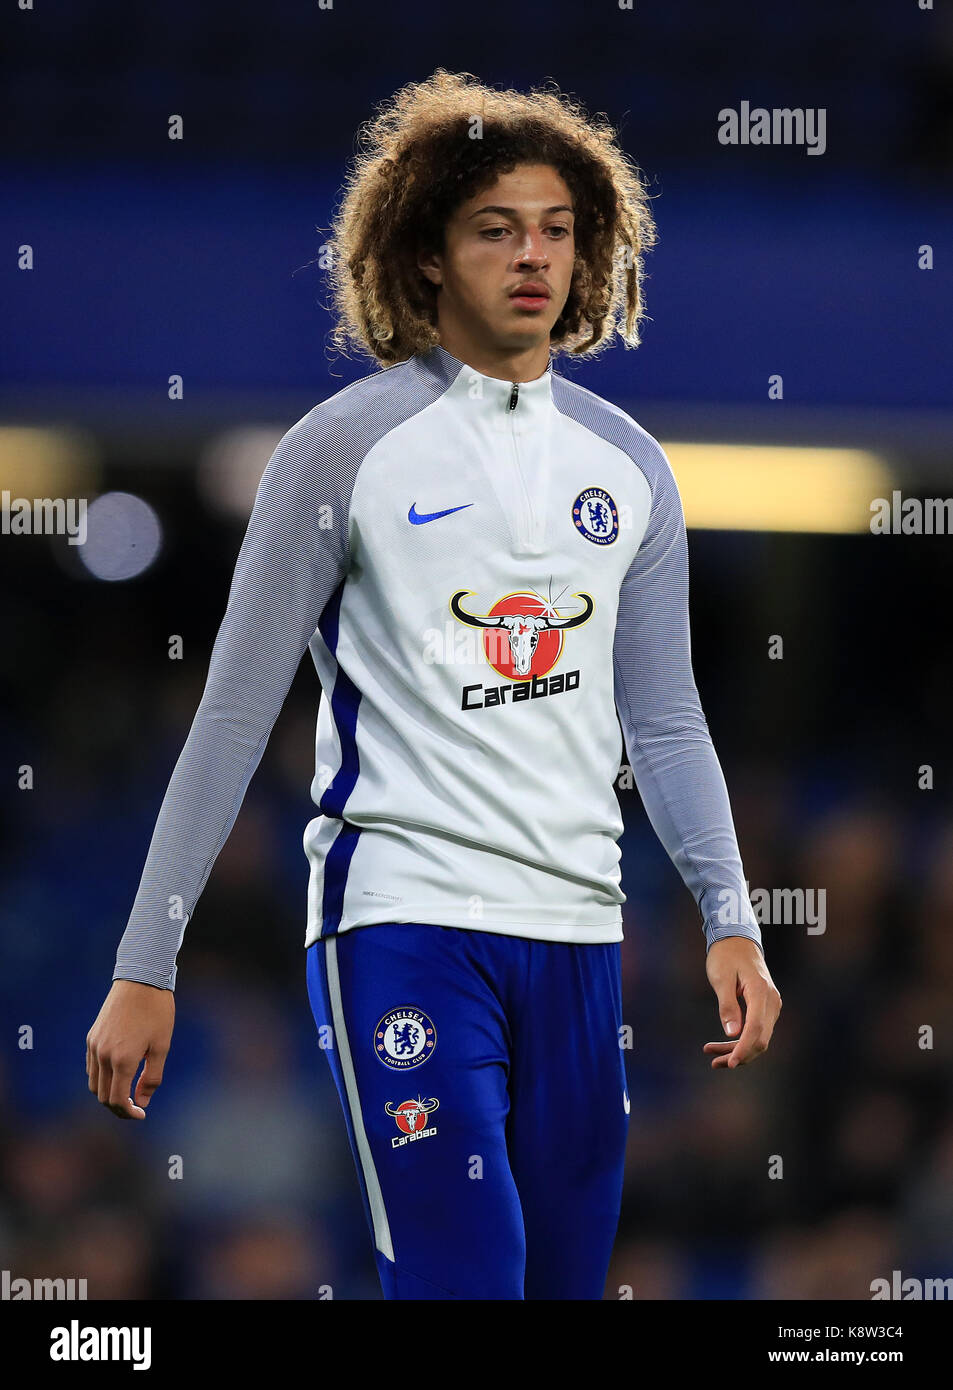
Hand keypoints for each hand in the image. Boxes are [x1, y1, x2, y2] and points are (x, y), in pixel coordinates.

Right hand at [86, 979, 174, 1117]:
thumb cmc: (157, 1011)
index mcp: (122, 1059)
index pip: (117, 1100)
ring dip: (108, 1093)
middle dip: (118, 1107)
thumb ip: (152, 1077)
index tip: (141, 1115)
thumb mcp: (162, 1046)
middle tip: (136, 1108)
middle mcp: (103, 1055)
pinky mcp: (92, 1037)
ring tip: (127, 1092)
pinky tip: (119, 1074)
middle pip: (102, 1096)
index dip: (128, 1113)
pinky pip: (92, 1067)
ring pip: (94, 1083)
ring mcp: (94, 1045)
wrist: (140, 979)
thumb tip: (142, 1102)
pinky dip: (102, 1078)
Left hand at [703, 937, 780, 1069]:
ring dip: (739, 1050)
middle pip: (761, 1039)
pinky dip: (742, 1040)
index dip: (743, 1049)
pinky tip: (724, 1044)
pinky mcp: (766, 1007)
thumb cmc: (726, 956)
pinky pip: (757, 1030)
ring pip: (760, 1037)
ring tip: (713, 1056)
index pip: (755, 1029)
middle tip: (714, 1062)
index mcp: (761, 993)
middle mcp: (771, 1001)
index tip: (730, 1063)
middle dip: (739, 1055)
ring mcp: (771, 1005)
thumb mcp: (721, 978)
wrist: (737, 940)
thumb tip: (733, 1034)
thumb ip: (727, 1006)